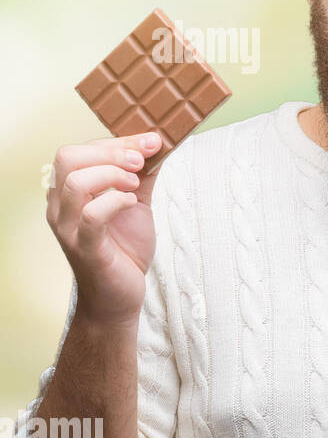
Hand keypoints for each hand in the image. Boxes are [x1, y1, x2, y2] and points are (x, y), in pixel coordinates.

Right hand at [45, 132, 164, 326]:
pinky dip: (116, 202)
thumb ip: (141, 175)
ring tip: (136, 186)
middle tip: (140, 161)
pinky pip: (91, 216)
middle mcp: (60, 206)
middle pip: (68, 157)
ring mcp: (68, 228)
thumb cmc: (124, 249)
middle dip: (111, 152)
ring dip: (113, 175)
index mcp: (68, 192)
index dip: (117, 141)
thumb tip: (156, 144)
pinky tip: (133, 204)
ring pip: (75, 183)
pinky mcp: (84, 248)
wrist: (120, 296)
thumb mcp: (136, 204)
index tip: (152, 141)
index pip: (80, 151)